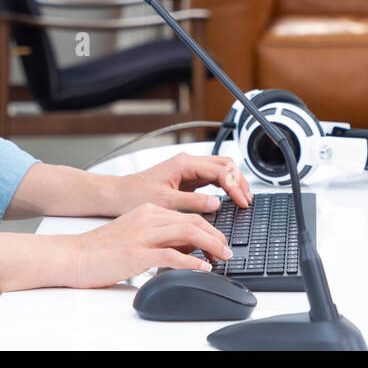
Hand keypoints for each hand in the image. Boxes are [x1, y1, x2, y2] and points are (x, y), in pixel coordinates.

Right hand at [64, 203, 234, 288]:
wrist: (73, 256)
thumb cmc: (101, 250)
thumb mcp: (135, 236)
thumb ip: (160, 238)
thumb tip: (188, 249)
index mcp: (148, 212)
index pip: (187, 215)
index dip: (209, 228)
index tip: (220, 241)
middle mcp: (148, 218)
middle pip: (192, 221)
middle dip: (216, 236)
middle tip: (228, 250)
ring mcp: (143, 234)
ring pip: (187, 233)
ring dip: (211, 246)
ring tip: (223, 258)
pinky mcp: (137, 253)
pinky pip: (172, 255)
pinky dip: (192, 262)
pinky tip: (203, 268)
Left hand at [112, 152, 252, 215]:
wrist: (120, 195)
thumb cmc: (136, 195)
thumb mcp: (166, 202)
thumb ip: (193, 202)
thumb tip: (216, 204)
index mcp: (184, 164)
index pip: (219, 171)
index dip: (234, 186)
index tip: (242, 202)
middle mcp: (188, 163)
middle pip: (224, 165)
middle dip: (239, 181)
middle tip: (247, 200)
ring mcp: (188, 169)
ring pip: (220, 169)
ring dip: (233, 182)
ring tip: (243, 199)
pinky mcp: (187, 178)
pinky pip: (211, 177)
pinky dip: (224, 186)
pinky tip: (229, 197)